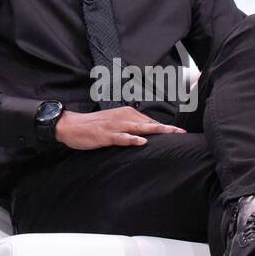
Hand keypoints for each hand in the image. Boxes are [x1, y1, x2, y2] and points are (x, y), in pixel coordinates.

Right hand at [54, 106, 184, 149]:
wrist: (71, 125)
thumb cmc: (93, 126)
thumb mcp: (114, 123)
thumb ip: (129, 126)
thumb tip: (144, 134)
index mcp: (127, 114)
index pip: (150, 122)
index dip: (165, 128)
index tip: (180, 132)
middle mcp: (124, 117)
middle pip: (149, 124)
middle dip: (167, 129)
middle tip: (183, 133)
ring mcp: (115, 126)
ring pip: (140, 129)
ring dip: (156, 131)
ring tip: (170, 133)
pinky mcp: (106, 135)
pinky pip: (122, 138)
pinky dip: (132, 139)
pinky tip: (142, 142)